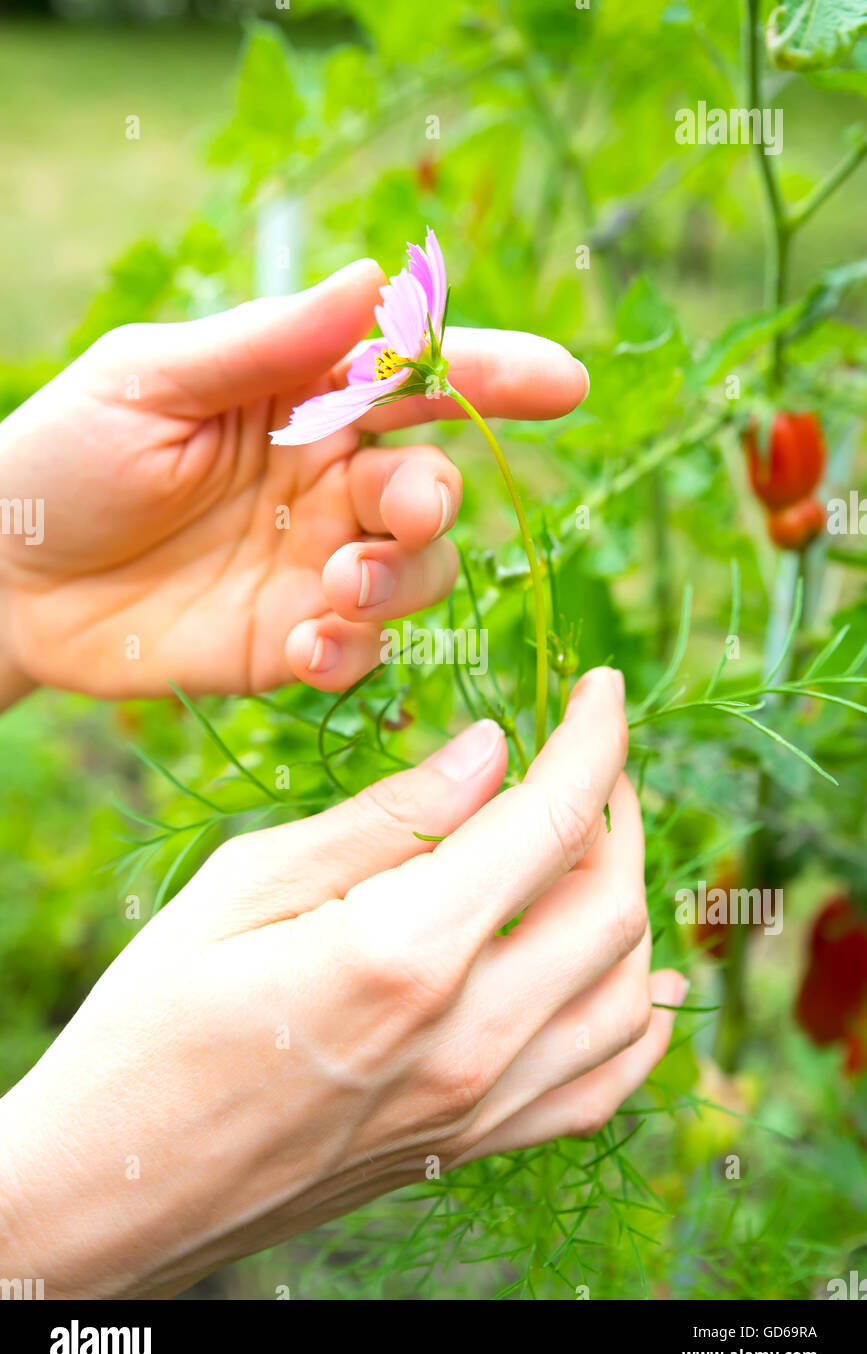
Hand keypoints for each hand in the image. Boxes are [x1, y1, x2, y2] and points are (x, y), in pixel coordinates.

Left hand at [0, 260, 586, 700]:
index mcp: (301, 401)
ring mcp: (315, 567)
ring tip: (337, 588)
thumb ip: (267, 344)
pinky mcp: (293, 644)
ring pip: (420, 574)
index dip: (495, 376)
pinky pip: (365, 652)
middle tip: (396, 509)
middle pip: (432, 487)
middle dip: (433, 499)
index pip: (417, 378)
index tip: (563, 384)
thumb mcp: (153, 379)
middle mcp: (325, 482)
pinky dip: (355, 650)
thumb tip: (372, 279)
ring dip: (401, 580)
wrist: (5, 575)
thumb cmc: (67, 455)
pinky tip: (306, 645)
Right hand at [0, 669, 685, 1298]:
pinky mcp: (474, 1147)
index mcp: (403, 951)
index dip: (596, 739)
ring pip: (628, 990)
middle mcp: (466, 1036)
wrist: (116, 1188)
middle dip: (616, 809)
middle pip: (610, 901)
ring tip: (590, 846)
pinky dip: (634, 1014)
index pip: (551, 820)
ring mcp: (481, 1105)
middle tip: (583, 761)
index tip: (601, 687)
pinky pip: (605, 1082)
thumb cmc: (152, 1024)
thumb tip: (491, 750)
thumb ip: (384, 819)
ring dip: (629, 899)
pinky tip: (619, 969)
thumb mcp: (244, 887)